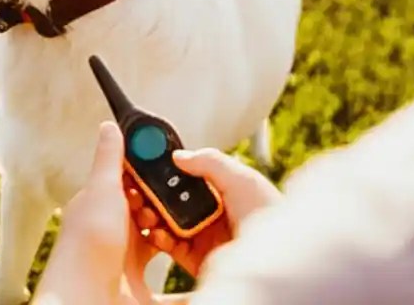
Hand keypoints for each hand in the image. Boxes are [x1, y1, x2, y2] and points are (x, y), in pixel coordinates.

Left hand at [31, 123, 213, 303]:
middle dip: (171, 209)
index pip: (131, 186)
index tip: (176, 171)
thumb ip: (109, 160)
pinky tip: (205, 273)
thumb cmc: (86, 247)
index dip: (153, 178)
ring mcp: (128, 267)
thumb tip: (109, 127)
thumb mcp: (101, 191)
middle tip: (190, 203)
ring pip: (162, 247)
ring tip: (199, 230)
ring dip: (180, 240)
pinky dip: (189, 286)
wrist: (85, 301)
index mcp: (103, 210)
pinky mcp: (141, 294)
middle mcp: (115, 237)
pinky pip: (172, 291)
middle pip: (151, 216)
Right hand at [127, 148, 282, 276]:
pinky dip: (158, 239)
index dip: (163, 171)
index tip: (143, 163)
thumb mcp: (242, 177)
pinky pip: (169, 246)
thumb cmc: (270, 217)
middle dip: (150, 194)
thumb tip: (179, 155)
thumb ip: (210, 161)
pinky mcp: (195, 258)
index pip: (184, 176)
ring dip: (150, 216)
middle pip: (169, 199)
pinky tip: (157, 232)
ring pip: (164, 222)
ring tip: (145, 212)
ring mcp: (201, 235)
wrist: (277, 257)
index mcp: (221, 190)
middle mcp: (209, 212)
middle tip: (136, 189)